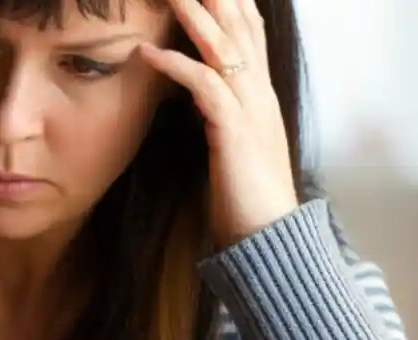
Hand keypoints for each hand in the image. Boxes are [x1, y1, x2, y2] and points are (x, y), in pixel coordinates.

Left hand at [139, 0, 298, 248]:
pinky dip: (176, 65)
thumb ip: (218, 112)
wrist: (269, 237)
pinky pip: (205, 87)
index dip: (229, 2)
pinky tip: (147, 52)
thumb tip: (195, 93)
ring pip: (224, 46)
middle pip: (239, 25)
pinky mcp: (235, 133)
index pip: (248, 30)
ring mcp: (251, 110)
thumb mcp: (231, 142)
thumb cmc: (245, 196)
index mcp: (260, 93)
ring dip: (194, 13)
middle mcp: (260, 92)